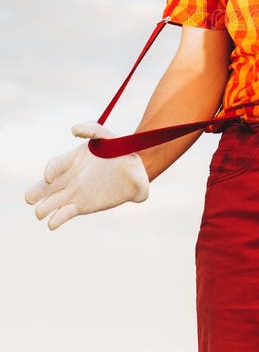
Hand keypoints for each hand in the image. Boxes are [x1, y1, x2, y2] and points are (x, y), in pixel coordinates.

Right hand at [25, 122, 148, 229]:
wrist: (135, 170)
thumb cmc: (120, 149)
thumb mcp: (107, 136)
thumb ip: (92, 129)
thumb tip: (73, 130)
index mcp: (73, 160)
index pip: (55, 165)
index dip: (50, 171)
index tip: (50, 178)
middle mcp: (69, 177)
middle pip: (44, 187)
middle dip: (35, 193)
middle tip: (30, 199)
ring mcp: (74, 193)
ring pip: (50, 203)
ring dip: (43, 209)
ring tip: (40, 214)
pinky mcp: (81, 206)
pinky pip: (63, 214)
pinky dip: (56, 220)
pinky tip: (52, 223)